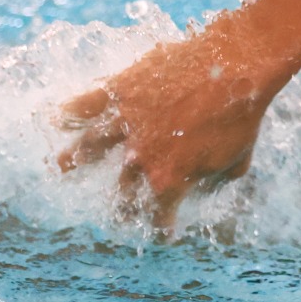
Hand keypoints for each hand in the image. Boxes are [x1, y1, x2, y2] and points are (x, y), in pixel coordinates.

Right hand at [56, 18, 281, 226]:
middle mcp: (140, 157)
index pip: (159, 215)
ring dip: (74, 159)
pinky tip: (58, 118)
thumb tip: (211, 186)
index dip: (162, 228)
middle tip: (120, 211)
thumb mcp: (239, 159)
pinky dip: (70, 112)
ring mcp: (126, 123)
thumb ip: (220, 179)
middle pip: (122, 189)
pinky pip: (87, 104)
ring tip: (62, 166)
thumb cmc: (243, 114)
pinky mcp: (121, 90)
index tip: (164, 233)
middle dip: (122, 204)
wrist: (235, 68)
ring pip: (90, 147)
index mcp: (170, 179)